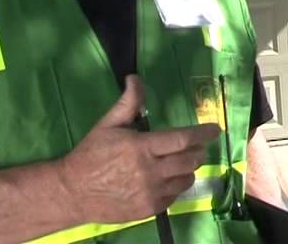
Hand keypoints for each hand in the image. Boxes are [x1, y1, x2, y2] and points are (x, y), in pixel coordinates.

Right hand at [56, 75, 220, 223]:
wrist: (72, 192)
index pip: (182, 139)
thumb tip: (136, 78)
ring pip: (186, 179)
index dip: (202, 133)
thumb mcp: (108, 125)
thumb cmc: (91, 155)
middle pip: (190, 160)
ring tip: (180, 162)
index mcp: (141, 147)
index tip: (215, 129)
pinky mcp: (150, 209)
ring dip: (188, 169)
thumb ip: (128, 103)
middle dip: (198, 151)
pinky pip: (175, 196)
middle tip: (194, 146)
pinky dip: (176, 186)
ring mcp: (151, 193)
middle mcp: (150, 171)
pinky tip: (166, 179)